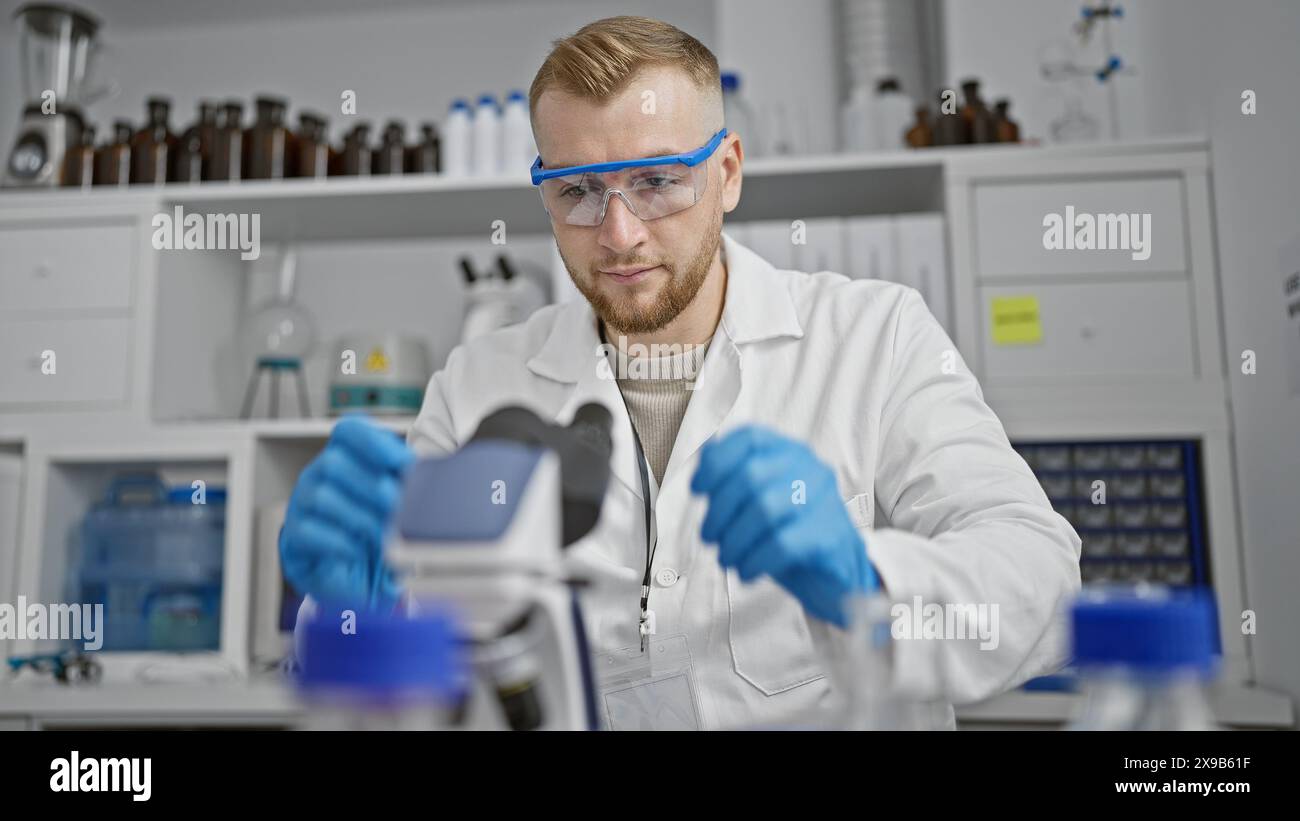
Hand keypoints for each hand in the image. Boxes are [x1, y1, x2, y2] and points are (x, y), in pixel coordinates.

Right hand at [280, 415, 414, 609]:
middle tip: (397, 508)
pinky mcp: (294, 533)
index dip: (374, 442)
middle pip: (335, 462)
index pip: (349, 430)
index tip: (403, 463)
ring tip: (384, 535)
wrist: (347, 570)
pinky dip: (341, 542)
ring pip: (323, 496)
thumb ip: (405, 485)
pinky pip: (310, 531)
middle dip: (372, 486)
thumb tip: (427, 477)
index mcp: (345, 455)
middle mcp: (319, 472)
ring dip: (360, 517)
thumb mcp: (394, 502)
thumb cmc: (373, 527)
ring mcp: (303, 501)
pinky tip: (360, 550)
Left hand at [691, 425, 876, 626]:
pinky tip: (746, 572)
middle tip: (708, 537)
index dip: (716, 461)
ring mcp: (824, 499)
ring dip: (733, 539)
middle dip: (719, 510)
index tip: (697, 490)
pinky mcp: (829, 535)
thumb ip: (732, 480)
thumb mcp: (758, 500)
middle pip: (750, 475)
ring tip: (726, 558)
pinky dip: (754, 560)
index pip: (749, 437)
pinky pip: (782, 544)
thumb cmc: (789, 531)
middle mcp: (809, 467)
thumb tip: (702, 466)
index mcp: (789, 451)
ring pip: (765, 510)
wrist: (836, 570)